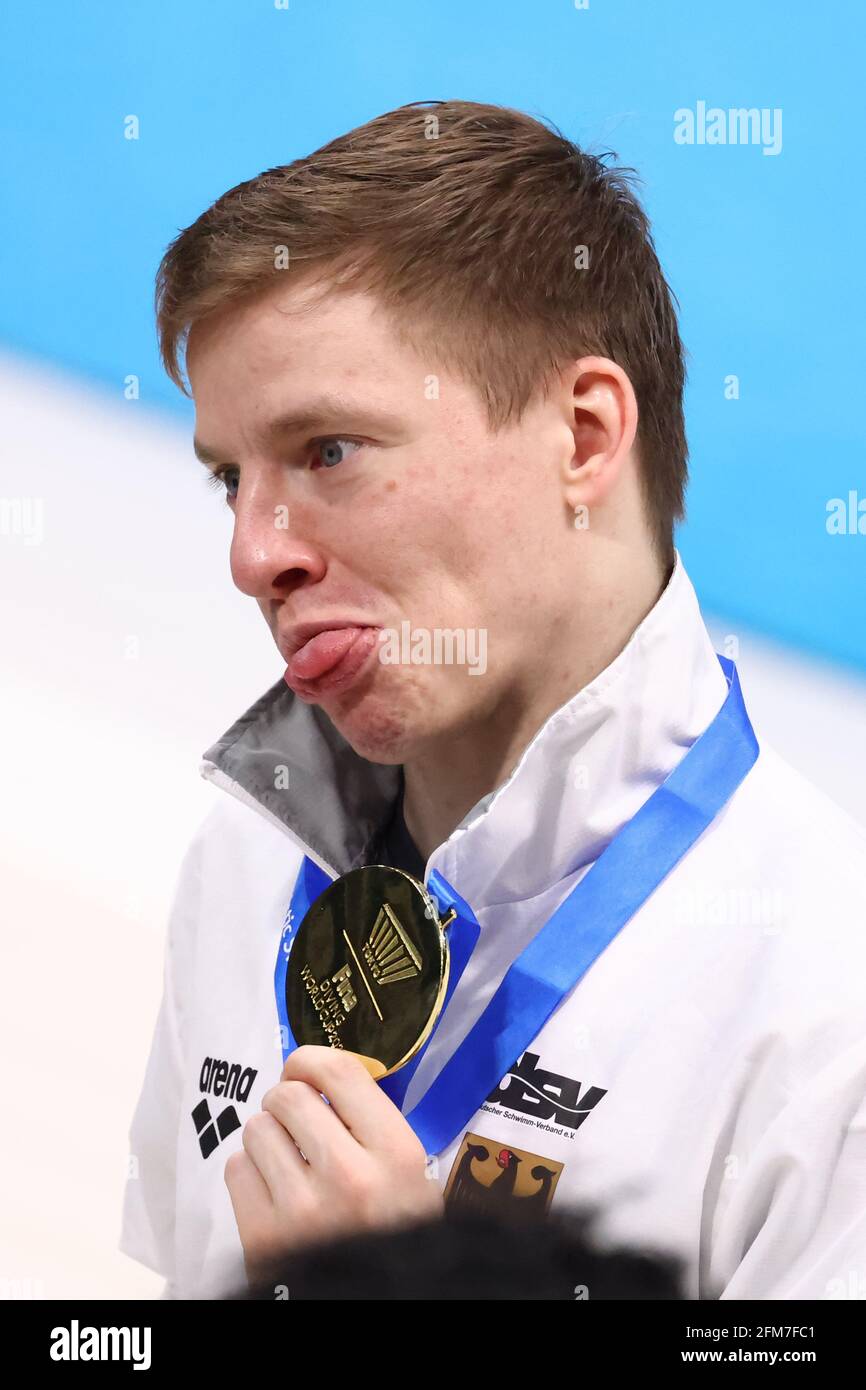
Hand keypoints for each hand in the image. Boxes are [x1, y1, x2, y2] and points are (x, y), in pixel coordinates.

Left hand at [224, 1044, 443, 1287]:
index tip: (306, 1072)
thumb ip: (375, 1125)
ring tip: (287, 1160)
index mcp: (395, 1155)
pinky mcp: (263, 1238)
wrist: (377, 1298)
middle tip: (296, 1122)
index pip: (339, 1072)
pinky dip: (249, 1171)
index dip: (311, 1061)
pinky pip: (235, 1168)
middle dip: (287, 1102)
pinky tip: (271, 1188)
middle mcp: (350, 1177)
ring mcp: (302, 1210)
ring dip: (268, 1137)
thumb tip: (322, 1076)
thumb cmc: (393, 1230)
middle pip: (288, 1095)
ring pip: (257, 1128)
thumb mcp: (411, 1176)